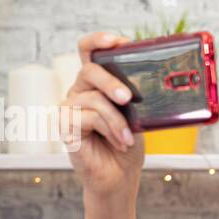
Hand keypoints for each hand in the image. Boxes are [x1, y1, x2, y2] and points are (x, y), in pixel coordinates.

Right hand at [63, 31, 144, 198]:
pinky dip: (110, 130)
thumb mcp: (137, 116)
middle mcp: (79, 92)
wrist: (120, 177)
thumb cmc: (127, 145)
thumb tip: (154, 81)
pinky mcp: (65, 126)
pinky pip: (89, 118)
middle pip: (89, 70)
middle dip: (111, 81)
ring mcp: (69, 108)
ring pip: (94, 99)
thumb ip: (136, 97)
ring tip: (129, 138)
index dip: (100, 41)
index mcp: (95, 84)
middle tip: (129, 98)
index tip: (119, 41)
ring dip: (118, 120)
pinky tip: (120, 143)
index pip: (88, 51)